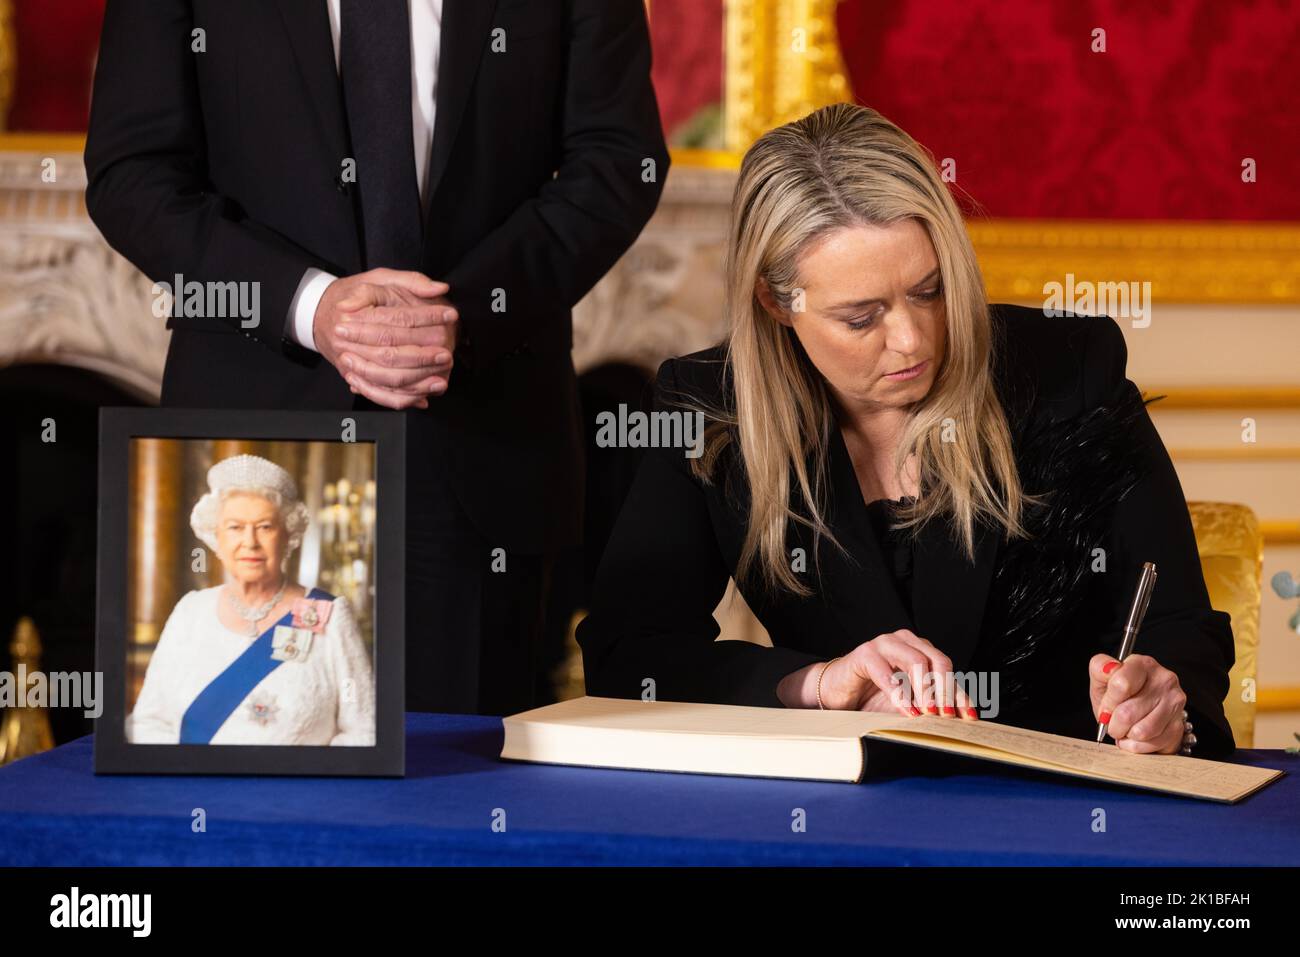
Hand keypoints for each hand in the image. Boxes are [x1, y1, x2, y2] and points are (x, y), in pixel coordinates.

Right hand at [311, 269, 457, 409]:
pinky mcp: (355, 378)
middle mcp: (349, 342)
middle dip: (423, 356)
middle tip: (447, 353)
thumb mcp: (378, 278)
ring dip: (417, 382)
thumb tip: (439, 289)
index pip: (398, 319)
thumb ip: (411, 280)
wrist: (320, 314)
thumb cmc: (354, 295)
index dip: (428, 317)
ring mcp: (351, 363)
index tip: (450, 315)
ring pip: (388, 378)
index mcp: (355, 314)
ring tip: (441, 379)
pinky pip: (381, 395)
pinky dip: (403, 399)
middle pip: (392, 354)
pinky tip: (424, 397)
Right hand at [777, 628, 979, 717]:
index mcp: (921, 650)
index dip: (959, 693)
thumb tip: (956, 721)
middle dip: (945, 690)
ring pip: (917, 661)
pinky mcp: (865, 654)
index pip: (947, 669)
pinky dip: (898, 693)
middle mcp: (906, 642)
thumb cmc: (873, 697)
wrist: (836, 693)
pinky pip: (886, 671)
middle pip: (938, 661)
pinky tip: (906, 710)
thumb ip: (928, 705)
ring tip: (928, 714)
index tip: (967, 717)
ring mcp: (885, 644)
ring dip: (926, 690)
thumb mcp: (907, 703)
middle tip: (946, 715)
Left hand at [1090, 653, 1186, 753]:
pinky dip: (1137, 745)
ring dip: (1126, 735)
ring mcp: (1175, 702)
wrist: (1140, 713)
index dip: (1108, 703)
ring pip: (1141, 732)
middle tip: (1113, 722)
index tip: (1106, 707)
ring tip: (1125, 728)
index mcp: (1142, 664)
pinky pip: (1151, 744)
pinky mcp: (1178, 724)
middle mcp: (1164, 679)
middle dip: (1113, 724)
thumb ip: (1100, 669)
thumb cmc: (1119, 695)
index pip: (1121, 684)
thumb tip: (1108, 668)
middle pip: (1127, 713)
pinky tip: (1135, 736)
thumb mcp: (1103, 680)